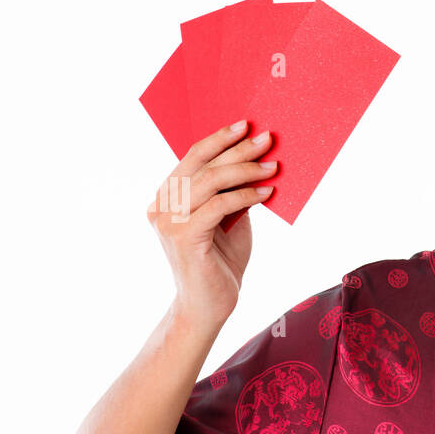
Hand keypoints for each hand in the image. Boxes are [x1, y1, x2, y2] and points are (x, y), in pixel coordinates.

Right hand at [146, 120, 278, 330]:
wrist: (210, 307)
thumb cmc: (220, 264)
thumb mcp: (229, 220)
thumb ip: (233, 193)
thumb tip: (256, 162)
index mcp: (167, 197)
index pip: (191, 158)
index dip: (218, 139)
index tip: (246, 126)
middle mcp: (161, 206)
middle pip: (200, 164)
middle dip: (237, 149)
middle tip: (267, 139)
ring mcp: (169, 222)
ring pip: (210, 181)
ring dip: (246, 170)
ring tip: (273, 167)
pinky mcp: (184, 237)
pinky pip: (218, 206)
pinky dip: (245, 196)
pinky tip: (267, 193)